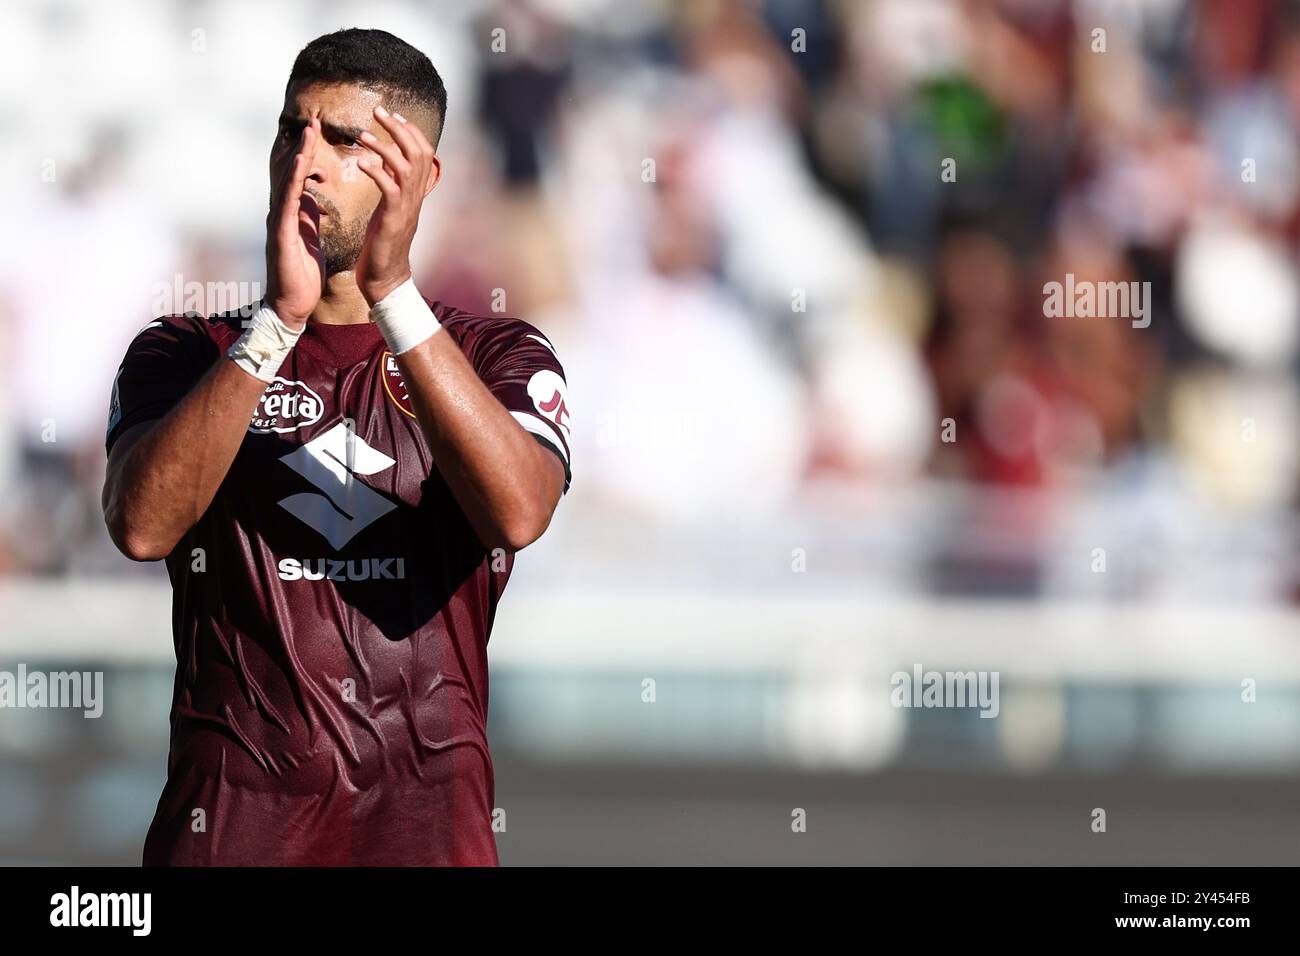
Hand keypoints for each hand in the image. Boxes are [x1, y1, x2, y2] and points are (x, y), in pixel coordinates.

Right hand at [264, 117, 324, 328]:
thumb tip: (311, 199)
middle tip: (314, 119)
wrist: (293, 303)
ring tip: (309, 132)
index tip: (319, 131)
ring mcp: (278, 219)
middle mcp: (281, 210)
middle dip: (302, 145)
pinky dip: (293, 180)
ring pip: (287, 179)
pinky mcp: (280, 232)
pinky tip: (300, 163)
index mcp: (291, 211)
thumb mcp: (310, 237)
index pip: (299, 175)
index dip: (308, 152)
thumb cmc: (301, 272)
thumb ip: (308, 216)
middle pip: (290, 170)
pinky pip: (287, 201)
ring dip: (298, 154)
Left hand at [354, 105, 437, 305]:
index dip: (410, 131)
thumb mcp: (390, 209)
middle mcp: (415, 197)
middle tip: (378, 111)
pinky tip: (360, 163)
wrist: (385, 278)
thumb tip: (384, 165)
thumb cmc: (383, 245)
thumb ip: (391, 186)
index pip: (422, 152)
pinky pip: (389, 188)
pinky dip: (375, 171)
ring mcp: (407, 208)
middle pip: (418, 152)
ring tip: (362, 134)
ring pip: (405, 166)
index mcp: (415, 193)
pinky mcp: (393, 219)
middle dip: (399, 128)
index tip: (392, 115)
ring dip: (384, 145)